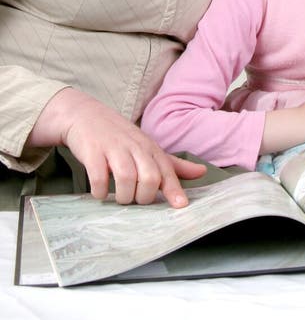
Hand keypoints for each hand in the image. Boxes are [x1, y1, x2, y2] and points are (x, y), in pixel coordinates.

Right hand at [28, 88, 205, 205]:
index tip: (181, 206)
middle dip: (145, 196)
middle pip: (150, 177)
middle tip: (135, 199)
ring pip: (127, 177)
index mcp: (150, 148)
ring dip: (123, 196)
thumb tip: (202, 172)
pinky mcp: (92, 151)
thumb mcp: (147, 147)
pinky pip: (99, 177)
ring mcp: (113, 148)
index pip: (167, 170)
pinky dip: (100, 191)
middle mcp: (134, 146)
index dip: (174, 189)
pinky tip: (100, 192)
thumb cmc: (120, 136)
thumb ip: (172, 164)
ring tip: (119, 197)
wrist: (85, 114)